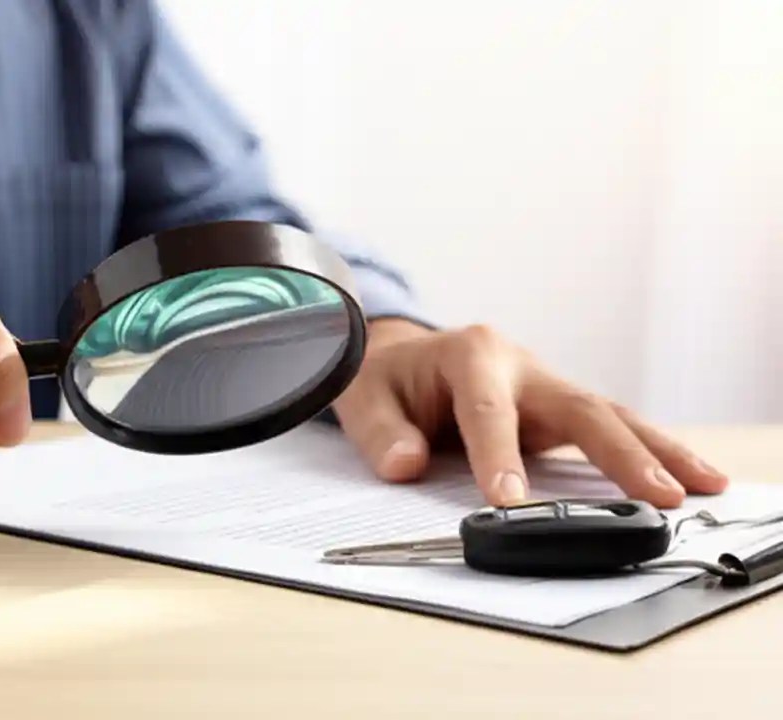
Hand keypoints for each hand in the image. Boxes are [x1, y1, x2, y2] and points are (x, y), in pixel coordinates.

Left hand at [333, 319, 728, 507]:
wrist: (395, 358)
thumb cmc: (382, 377)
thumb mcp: (361, 396)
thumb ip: (381, 432)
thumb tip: (406, 466)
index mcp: (470, 354)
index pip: (488, 410)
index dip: (499, 456)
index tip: (508, 501)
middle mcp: (520, 365)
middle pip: (578, 407)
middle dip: (619, 451)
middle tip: (657, 494)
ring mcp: (545, 387)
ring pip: (610, 416)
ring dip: (655, 452)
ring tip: (704, 485)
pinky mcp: (556, 411)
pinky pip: (606, 430)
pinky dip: (644, 454)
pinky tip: (683, 479)